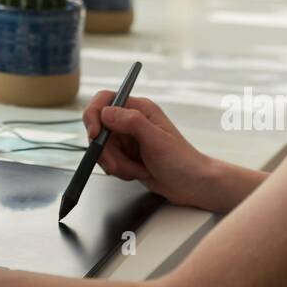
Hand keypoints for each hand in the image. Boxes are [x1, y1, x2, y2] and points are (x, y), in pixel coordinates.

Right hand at [82, 92, 218, 208]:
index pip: (104, 101)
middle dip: (107, 150)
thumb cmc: (182, 161)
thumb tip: (106, 112)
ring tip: (137, 170)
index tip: (95, 134)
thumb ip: (131, 122)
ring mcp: (127, 139)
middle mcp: (131, 121)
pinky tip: (138, 173)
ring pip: (102, 148)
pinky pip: (108, 161)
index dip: (94, 115)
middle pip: (99, 128)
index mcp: (139, 109)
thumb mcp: (157, 140)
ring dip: (116, 164)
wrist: (192, 185)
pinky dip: (120, 170)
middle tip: (119, 165)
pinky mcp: (126, 155)